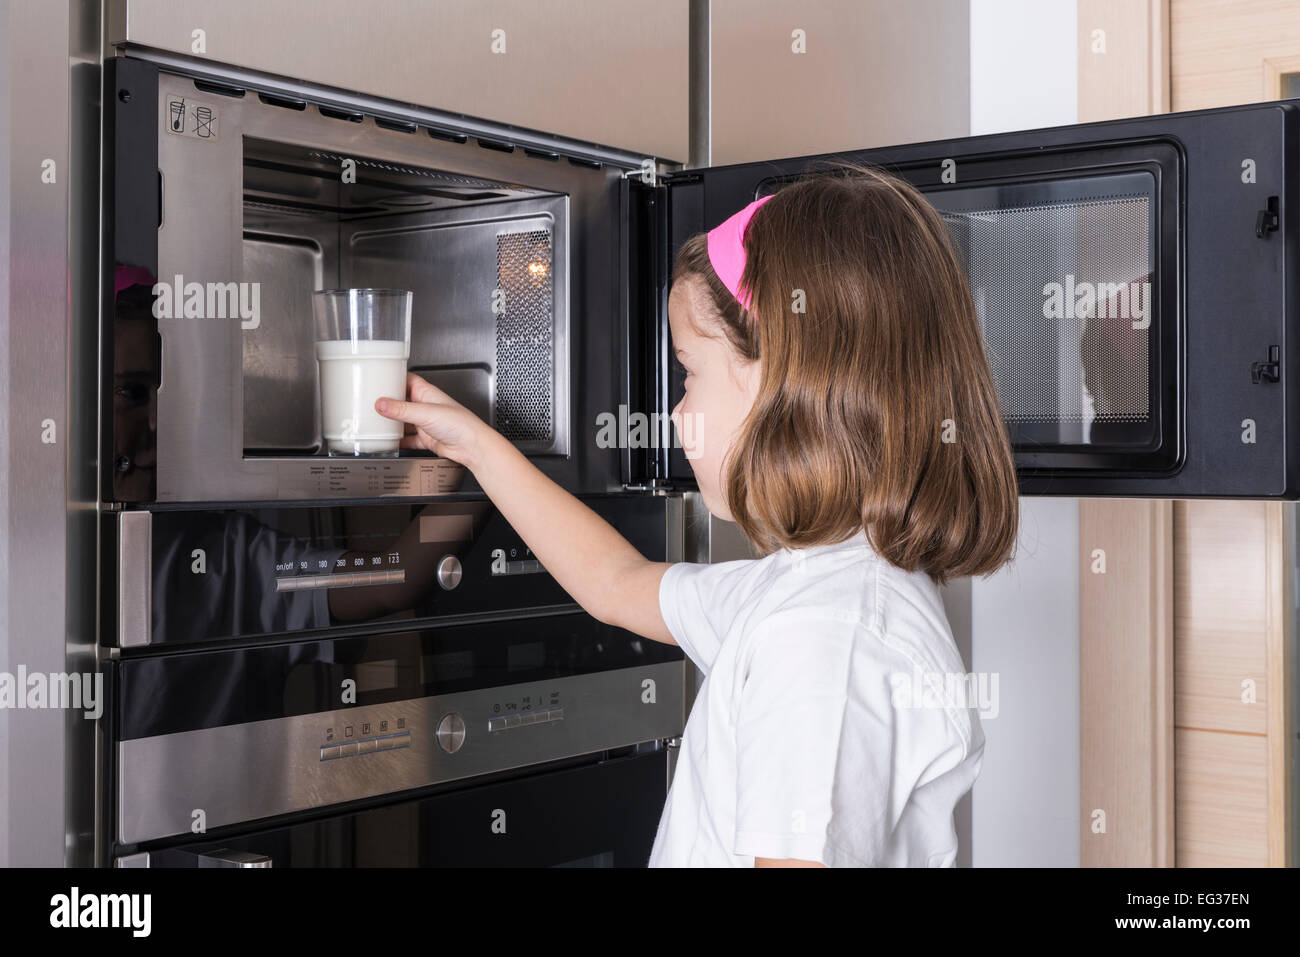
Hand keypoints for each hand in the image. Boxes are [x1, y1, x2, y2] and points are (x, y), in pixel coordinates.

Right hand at [375, 372, 489, 469]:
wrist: (473, 447)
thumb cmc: (460, 424)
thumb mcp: (425, 413)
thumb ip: (401, 410)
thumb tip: (381, 404)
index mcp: (427, 392)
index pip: (405, 380)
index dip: (391, 379)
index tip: (376, 380)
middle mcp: (425, 406)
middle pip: (401, 402)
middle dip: (386, 403)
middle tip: (370, 404)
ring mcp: (426, 422)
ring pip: (403, 421)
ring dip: (391, 423)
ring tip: (375, 423)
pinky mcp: (427, 438)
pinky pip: (408, 438)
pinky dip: (398, 440)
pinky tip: (390, 442)